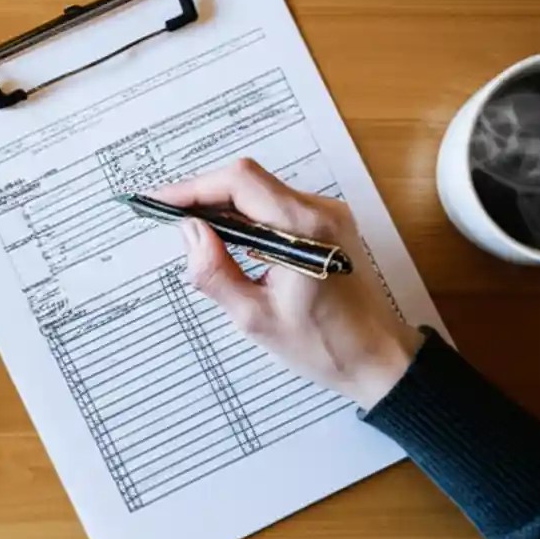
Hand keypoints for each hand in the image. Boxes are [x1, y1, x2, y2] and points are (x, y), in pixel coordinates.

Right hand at [153, 159, 422, 408]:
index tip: (160, 203)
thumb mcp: (254, 318)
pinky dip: (245, 216)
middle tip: (169, 222)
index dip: (193, 188)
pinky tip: (226, 241)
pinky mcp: (327, 224)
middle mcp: (320, 211)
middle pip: (247, 180)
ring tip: (192, 234)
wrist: (378, 357)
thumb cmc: (324, 346)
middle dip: (203, 196)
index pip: (239, 182)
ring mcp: (327, 214)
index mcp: (303, 230)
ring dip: (223, 206)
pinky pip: (275, 206)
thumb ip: (215, 271)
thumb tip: (189, 232)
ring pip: (260, 190)